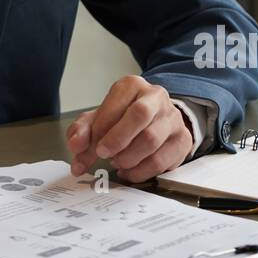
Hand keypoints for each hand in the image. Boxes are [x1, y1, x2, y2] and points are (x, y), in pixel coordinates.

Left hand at [66, 76, 193, 183]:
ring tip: (117, 162)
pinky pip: (162, 161)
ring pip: (151, 140)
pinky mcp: (182, 140)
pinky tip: (130, 171)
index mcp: (132, 86)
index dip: (100, 129)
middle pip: (139, 115)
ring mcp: (172, 118)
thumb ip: (82, 130)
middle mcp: (155, 97)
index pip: (115, 105)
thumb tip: (75, 145)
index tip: (90, 147)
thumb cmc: (123, 118)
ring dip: (128, 158)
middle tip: (103, 155)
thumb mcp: (100, 119)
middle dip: (117, 139)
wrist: (156, 121)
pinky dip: (141, 171)